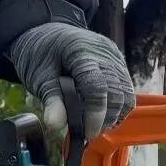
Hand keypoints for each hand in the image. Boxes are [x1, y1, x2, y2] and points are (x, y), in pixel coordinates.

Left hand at [8, 23, 134, 139]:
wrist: (47, 31)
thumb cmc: (40, 54)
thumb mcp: (38, 77)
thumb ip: (50, 100)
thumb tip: (55, 126)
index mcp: (80, 51)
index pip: (97, 88)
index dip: (95, 115)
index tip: (87, 134)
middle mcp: (104, 52)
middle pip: (116, 92)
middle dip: (105, 118)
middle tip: (89, 133)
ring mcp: (114, 56)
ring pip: (126, 93)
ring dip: (114, 114)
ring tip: (95, 125)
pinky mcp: (118, 62)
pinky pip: (126, 89)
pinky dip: (117, 106)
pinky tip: (102, 115)